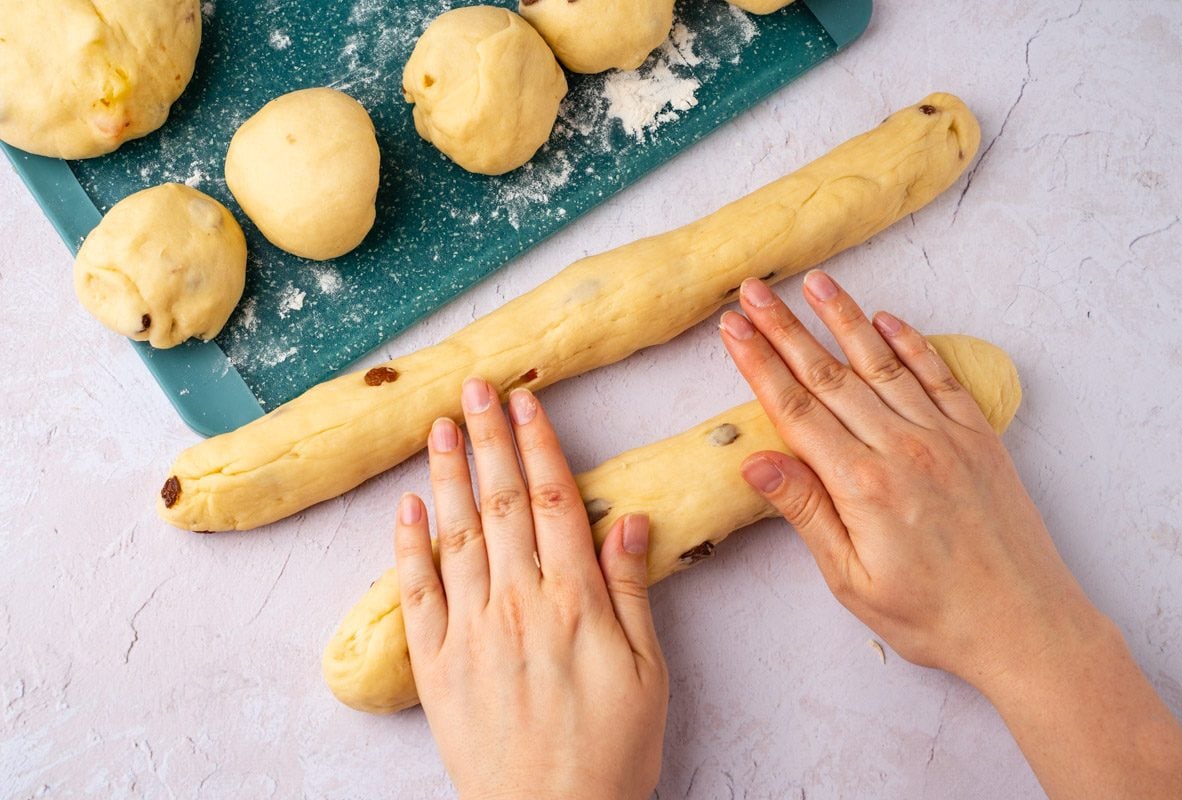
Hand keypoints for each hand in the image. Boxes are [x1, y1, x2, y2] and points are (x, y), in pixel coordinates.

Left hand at [392, 379, 667, 799]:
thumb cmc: (611, 751)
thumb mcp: (649, 671)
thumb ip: (631, 589)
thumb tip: (628, 517)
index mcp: (575, 599)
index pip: (551, 500)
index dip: (537, 444)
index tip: (525, 400)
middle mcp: (518, 601)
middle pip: (500, 501)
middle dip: (488, 437)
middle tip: (474, 386)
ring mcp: (470, 630)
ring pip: (456, 533)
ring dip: (448, 473)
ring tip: (440, 425)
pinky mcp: (435, 663)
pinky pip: (415, 592)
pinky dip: (409, 545)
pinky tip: (408, 505)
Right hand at [719, 271, 1181, 799]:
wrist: (1025, 627)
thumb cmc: (932, 616)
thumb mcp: (851, 578)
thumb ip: (804, 511)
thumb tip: (755, 459)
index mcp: (862, 485)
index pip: (795, 409)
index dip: (759, 363)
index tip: (733, 327)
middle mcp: (902, 448)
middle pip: (830, 375)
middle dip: (785, 329)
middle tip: (754, 291)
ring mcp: (944, 437)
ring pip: (882, 364)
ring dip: (845, 318)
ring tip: (814, 281)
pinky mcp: (978, 438)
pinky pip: (939, 377)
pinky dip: (912, 343)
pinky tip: (887, 319)